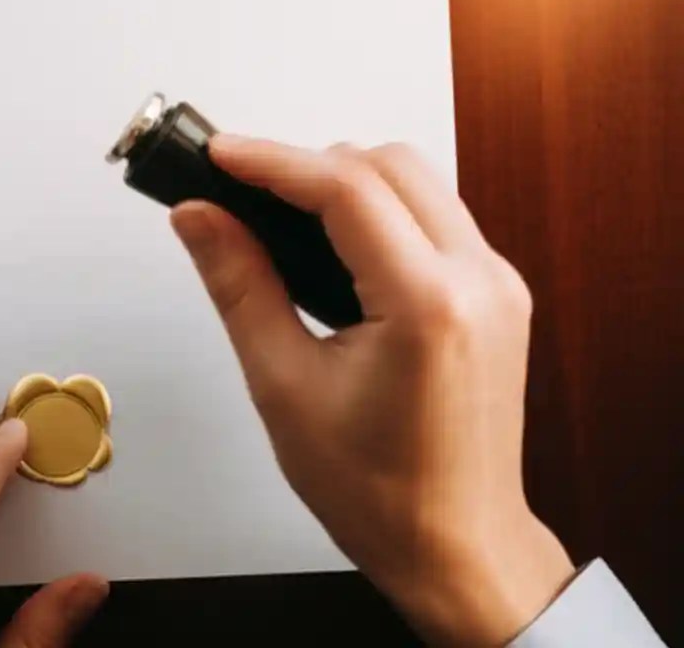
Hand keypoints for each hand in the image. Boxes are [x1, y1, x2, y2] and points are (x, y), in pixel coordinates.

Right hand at [171, 136, 574, 644]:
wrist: (456, 544)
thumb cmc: (377, 490)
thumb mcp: (283, 386)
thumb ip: (239, 286)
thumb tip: (199, 217)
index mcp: (429, 306)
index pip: (346, 188)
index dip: (272, 161)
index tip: (218, 155)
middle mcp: (480, 280)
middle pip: (388, 164)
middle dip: (308, 163)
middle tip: (240, 187)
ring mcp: (499, 283)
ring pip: (418, 180)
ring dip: (347, 182)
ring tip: (279, 214)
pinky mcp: (498, 293)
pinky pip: (436, 216)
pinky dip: (380, 210)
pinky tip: (334, 244)